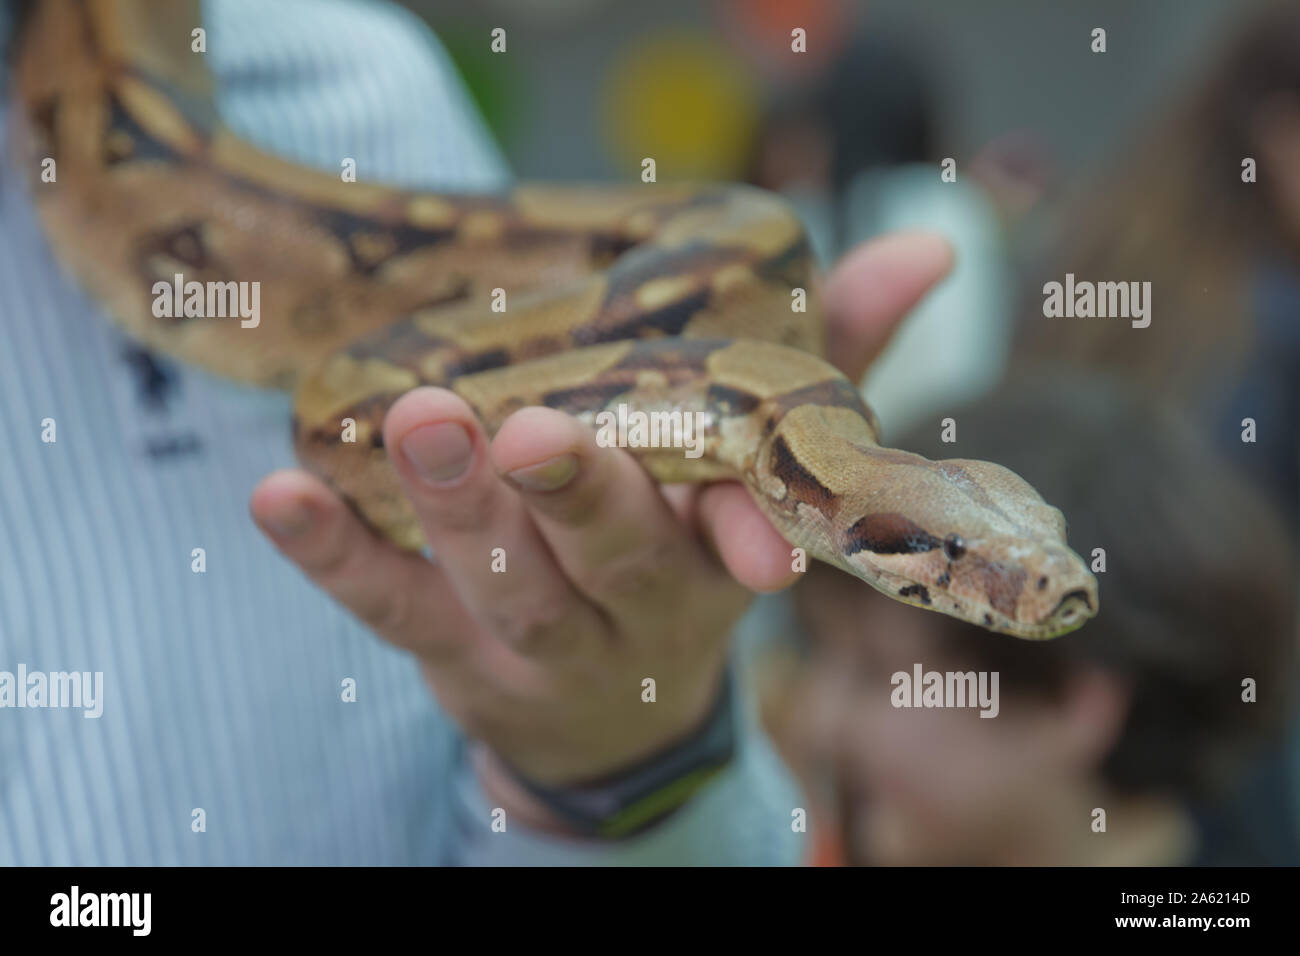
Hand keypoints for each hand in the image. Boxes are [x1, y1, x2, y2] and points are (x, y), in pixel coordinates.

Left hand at [250, 232, 951, 823]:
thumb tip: (923, 249)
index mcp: (710, 561)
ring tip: (415, 421)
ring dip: (456, 509)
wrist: (605, 717)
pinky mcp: (442, 645)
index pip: (736, 545)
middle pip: (606, 557)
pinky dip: (332, 556)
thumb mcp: (762, 478)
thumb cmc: (684, 558)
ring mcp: (529, 635)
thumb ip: (834, 359)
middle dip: (579, 501)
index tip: (756, 555)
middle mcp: (625, 606)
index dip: (742, 544)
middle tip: (536, 433)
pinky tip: (278, 496)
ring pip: (498, 582)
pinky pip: (385, 606)